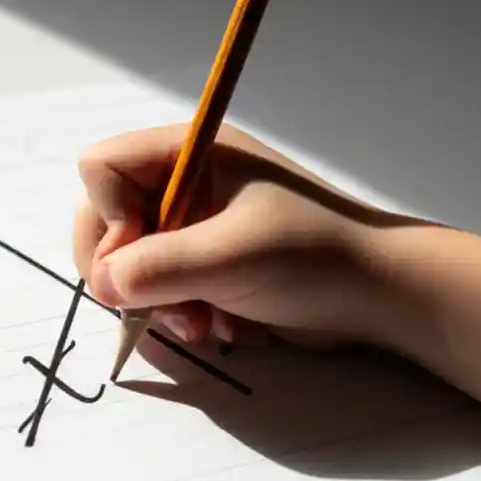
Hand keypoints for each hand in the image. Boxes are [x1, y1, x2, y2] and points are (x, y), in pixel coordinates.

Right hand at [72, 124, 417, 347]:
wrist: (379, 294)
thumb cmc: (314, 257)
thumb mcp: (230, 257)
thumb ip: (158, 267)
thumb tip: (102, 284)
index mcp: (189, 154)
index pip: (101, 170)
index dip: (107, 219)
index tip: (140, 260)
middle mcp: (184, 184)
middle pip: (105, 221)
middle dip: (127, 272)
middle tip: (159, 305)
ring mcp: (195, 226)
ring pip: (130, 264)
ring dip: (158, 303)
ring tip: (201, 324)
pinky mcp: (207, 265)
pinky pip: (162, 290)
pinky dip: (182, 314)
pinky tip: (220, 325)